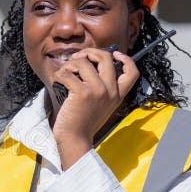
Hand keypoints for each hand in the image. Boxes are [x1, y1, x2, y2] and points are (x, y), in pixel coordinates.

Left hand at [50, 48, 139, 168]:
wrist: (75, 139)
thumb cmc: (83, 122)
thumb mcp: (101, 105)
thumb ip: (102, 88)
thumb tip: (90, 64)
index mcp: (117, 95)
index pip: (132, 72)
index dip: (125, 58)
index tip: (114, 54)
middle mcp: (111, 91)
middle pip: (106, 58)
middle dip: (90, 52)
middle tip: (78, 58)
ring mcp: (98, 91)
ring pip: (83, 62)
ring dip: (70, 64)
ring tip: (65, 73)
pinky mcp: (82, 93)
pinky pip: (67, 73)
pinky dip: (59, 74)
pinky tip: (58, 82)